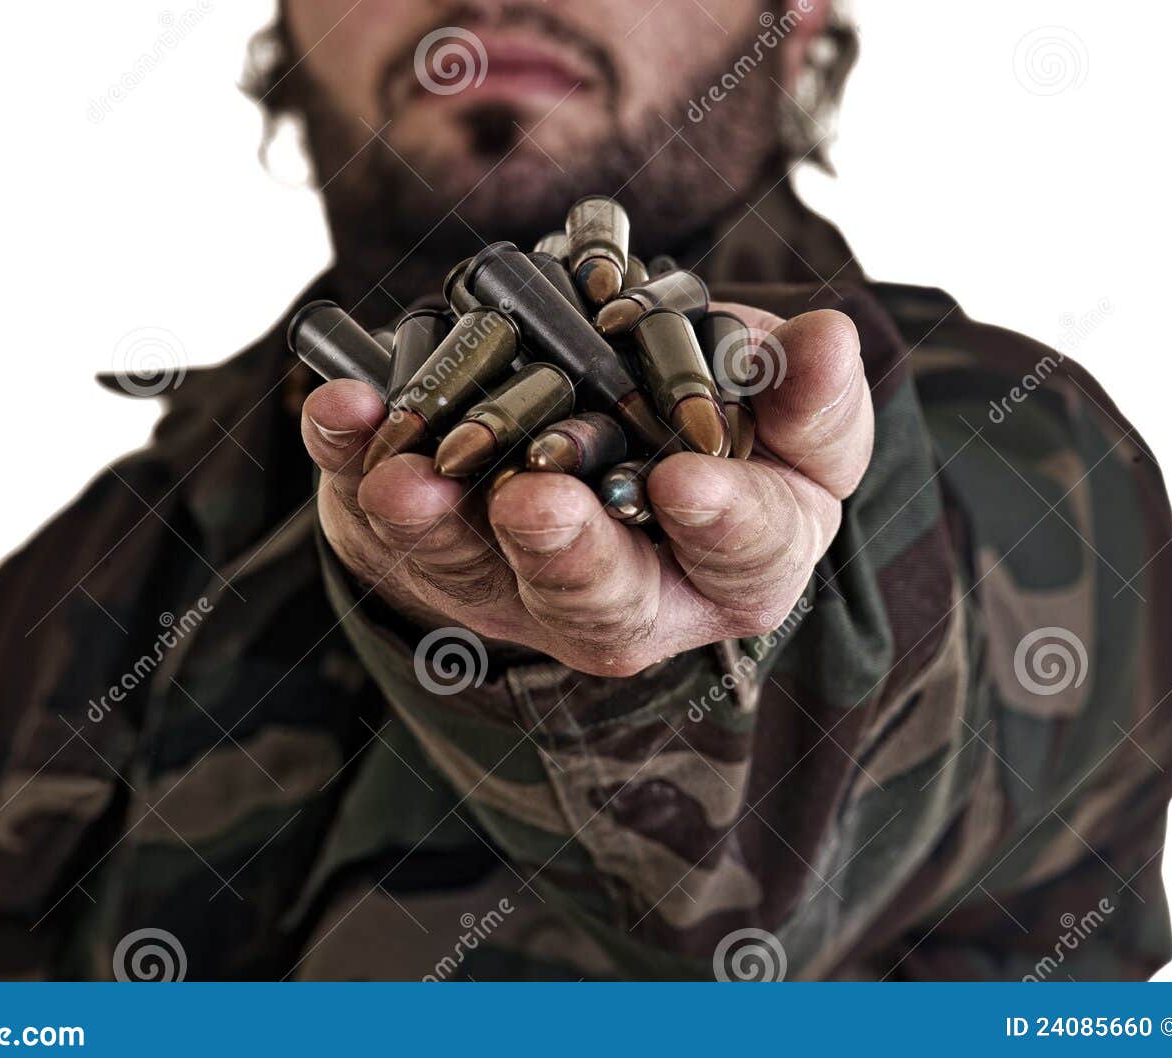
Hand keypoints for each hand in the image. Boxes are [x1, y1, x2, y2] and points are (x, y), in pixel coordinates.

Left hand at [300, 304, 872, 676]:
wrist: (598, 418)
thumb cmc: (709, 405)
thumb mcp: (772, 390)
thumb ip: (802, 381)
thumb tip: (831, 338)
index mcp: (742, 556)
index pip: (750, 555)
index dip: (723, 522)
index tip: (684, 482)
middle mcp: (639, 596)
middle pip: (608, 605)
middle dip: (571, 554)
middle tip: (536, 503)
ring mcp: (529, 590)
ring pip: (483, 578)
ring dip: (440, 527)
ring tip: (406, 477)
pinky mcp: (440, 557)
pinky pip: (388, 521)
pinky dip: (357, 457)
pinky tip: (340, 406)